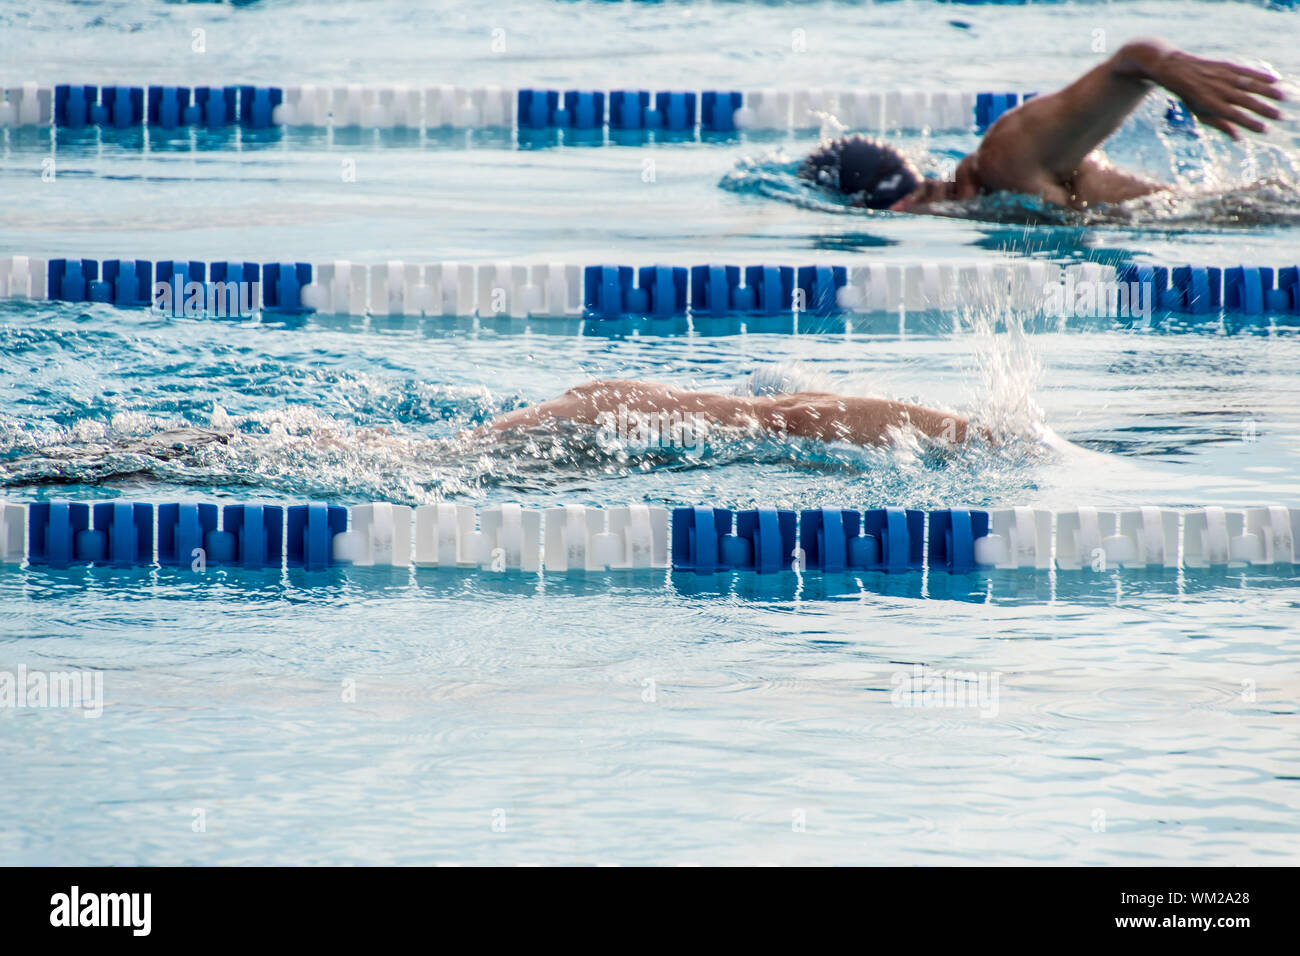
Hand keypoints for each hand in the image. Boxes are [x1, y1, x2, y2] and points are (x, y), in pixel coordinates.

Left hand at [1150, 49, 1284, 139]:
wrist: (1178, 71)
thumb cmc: (1192, 97)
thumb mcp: (1201, 114)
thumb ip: (1220, 125)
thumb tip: (1238, 139)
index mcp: (1211, 105)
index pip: (1235, 117)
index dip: (1250, 124)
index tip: (1265, 130)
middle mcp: (1219, 91)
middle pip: (1246, 102)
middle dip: (1265, 110)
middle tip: (1281, 118)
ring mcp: (1224, 77)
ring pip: (1250, 85)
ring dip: (1269, 92)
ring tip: (1284, 98)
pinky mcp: (1228, 66)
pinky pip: (1248, 71)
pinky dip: (1262, 75)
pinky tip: (1276, 80)